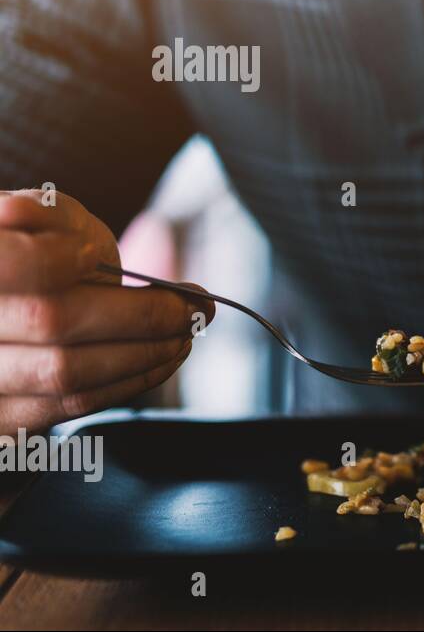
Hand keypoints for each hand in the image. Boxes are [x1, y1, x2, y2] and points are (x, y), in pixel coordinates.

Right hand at [0, 190, 214, 434]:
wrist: (11, 299)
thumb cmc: (31, 249)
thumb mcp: (39, 217)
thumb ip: (52, 215)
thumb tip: (79, 249)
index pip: (14, 264)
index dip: (59, 259)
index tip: (96, 258)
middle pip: (53, 322)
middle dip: (143, 314)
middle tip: (196, 305)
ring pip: (66, 373)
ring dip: (145, 353)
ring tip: (186, 332)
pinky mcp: (6, 416)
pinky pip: (72, 406)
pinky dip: (129, 381)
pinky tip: (163, 358)